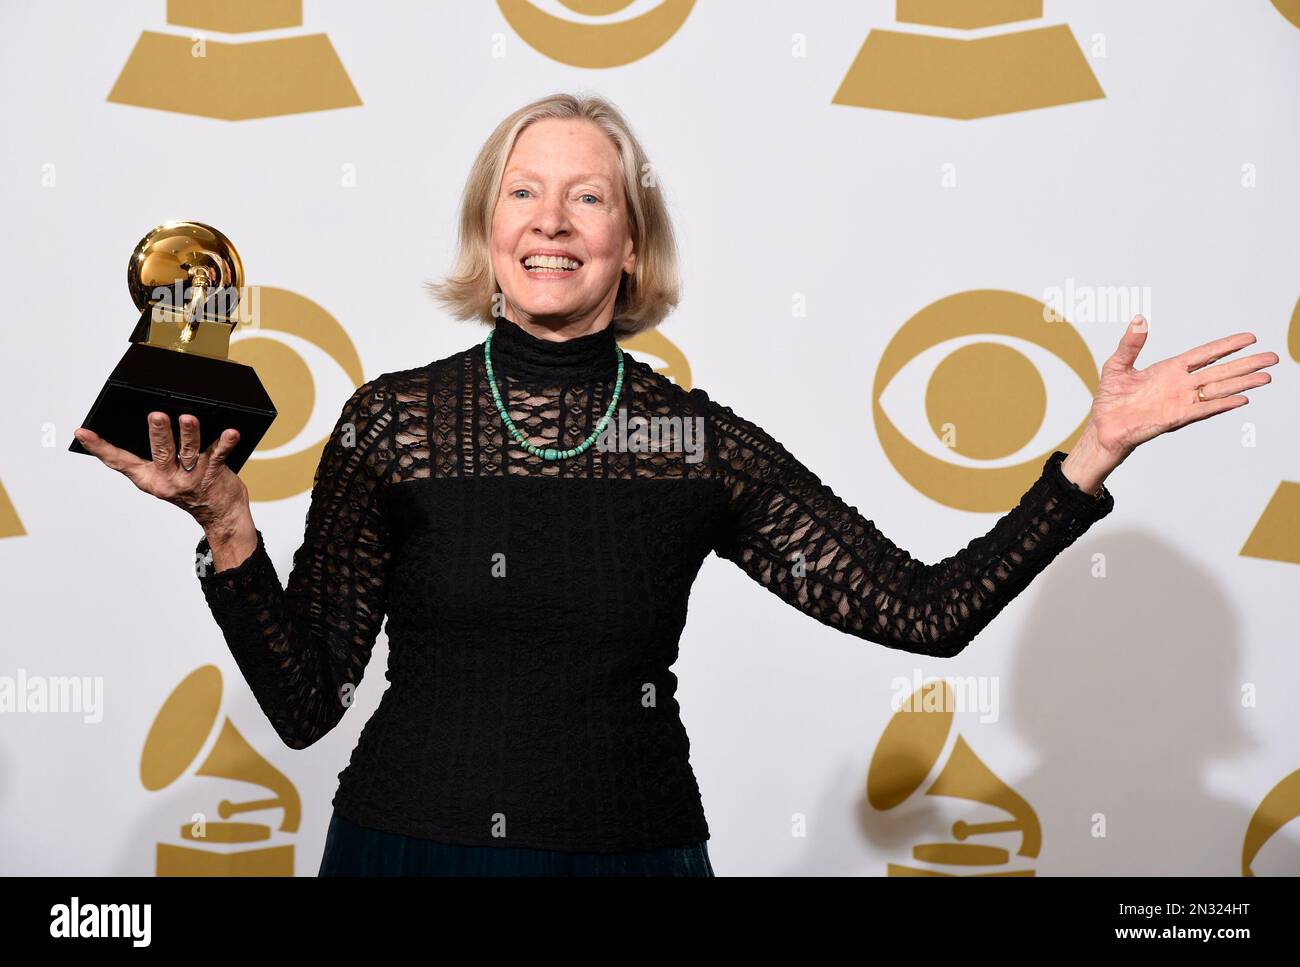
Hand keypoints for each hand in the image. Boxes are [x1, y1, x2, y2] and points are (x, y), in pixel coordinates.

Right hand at [73, 412, 247, 531]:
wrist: (220, 515)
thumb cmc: (192, 490)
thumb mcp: (164, 477)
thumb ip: (157, 455)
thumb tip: (149, 422)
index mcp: (149, 478)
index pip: (119, 461)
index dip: (100, 447)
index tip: (83, 433)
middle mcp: (168, 479)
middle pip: (160, 452)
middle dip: (158, 433)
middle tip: (155, 415)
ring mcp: (191, 478)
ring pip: (189, 452)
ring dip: (190, 434)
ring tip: (188, 418)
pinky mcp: (214, 474)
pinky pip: (219, 455)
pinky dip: (225, 443)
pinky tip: (230, 433)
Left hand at [1088, 315, 1278, 461]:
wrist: (1103, 426)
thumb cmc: (1110, 398)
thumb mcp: (1117, 365)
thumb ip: (1130, 344)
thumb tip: (1138, 319)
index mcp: (1170, 369)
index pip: (1205, 354)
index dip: (1226, 346)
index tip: (1250, 338)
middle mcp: (1180, 385)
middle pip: (1220, 371)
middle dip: (1246, 364)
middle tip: (1272, 357)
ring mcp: (1180, 401)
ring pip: (1218, 390)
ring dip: (1242, 384)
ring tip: (1266, 377)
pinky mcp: (1175, 418)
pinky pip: (1203, 410)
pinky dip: (1221, 404)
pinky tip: (1242, 399)